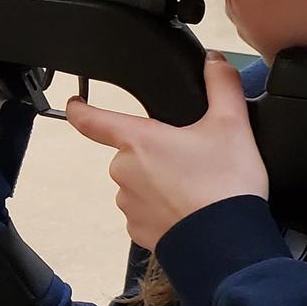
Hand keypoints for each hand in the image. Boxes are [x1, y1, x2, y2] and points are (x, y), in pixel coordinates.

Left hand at [64, 52, 268, 248]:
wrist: (227, 243)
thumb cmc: (225, 186)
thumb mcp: (232, 125)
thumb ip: (221, 86)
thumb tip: (215, 62)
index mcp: (138, 141)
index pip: (92, 120)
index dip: (80, 109)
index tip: (74, 104)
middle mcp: (123, 172)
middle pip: (131, 153)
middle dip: (156, 153)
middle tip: (192, 160)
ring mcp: (128, 204)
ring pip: (139, 184)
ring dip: (159, 183)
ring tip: (196, 189)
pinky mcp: (137, 231)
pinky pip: (145, 212)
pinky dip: (163, 210)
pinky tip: (188, 210)